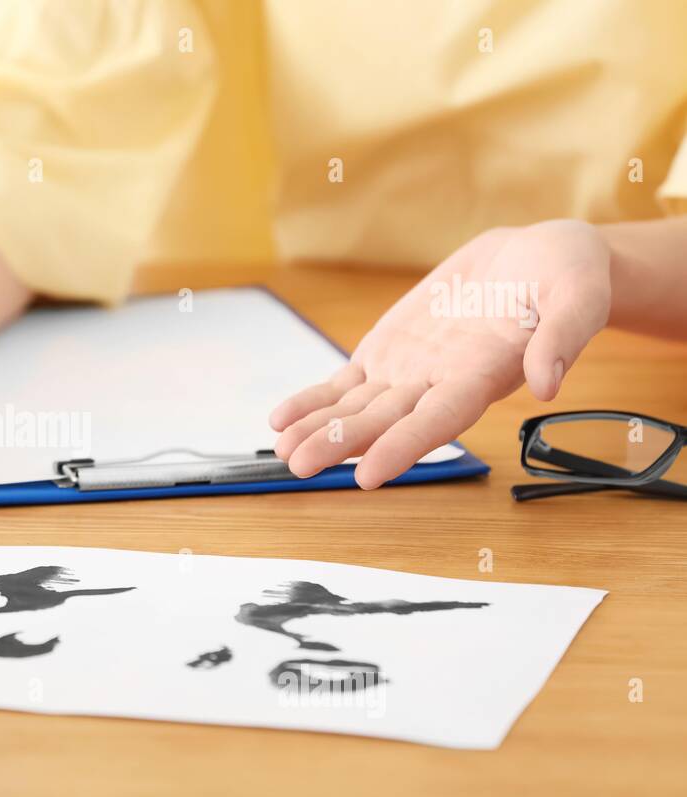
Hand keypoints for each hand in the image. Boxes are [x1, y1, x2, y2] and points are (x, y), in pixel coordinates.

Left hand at [270, 220, 611, 488]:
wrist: (537, 257)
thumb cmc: (567, 275)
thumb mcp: (581, 292)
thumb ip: (565, 336)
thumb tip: (546, 382)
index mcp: (484, 375)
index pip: (440, 420)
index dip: (405, 446)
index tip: (370, 474)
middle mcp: (440, 382)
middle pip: (385, 421)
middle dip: (341, 444)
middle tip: (299, 465)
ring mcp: (410, 370)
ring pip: (357, 408)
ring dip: (319, 430)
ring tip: (282, 450)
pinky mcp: (389, 351)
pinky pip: (344, 382)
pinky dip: (314, 400)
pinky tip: (281, 420)